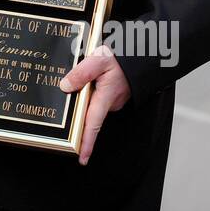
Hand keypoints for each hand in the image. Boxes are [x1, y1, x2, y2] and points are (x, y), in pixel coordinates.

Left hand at [59, 45, 130, 165]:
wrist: (143, 52)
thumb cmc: (123, 56)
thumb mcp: (99, 59)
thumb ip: (82, 73)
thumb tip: (65, 86)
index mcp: (106, 97)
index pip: (93, 125)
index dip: (87, 143)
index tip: (82, 158)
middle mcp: (111, 103)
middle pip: (89, 114)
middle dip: (78, 111)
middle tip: (71, 99)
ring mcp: (114, 100)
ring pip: (93, 104)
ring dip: (85, 96)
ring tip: (84, 78)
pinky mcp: (114, 95)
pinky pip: (99, 97)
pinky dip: (92, 91)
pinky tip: (91, 79)